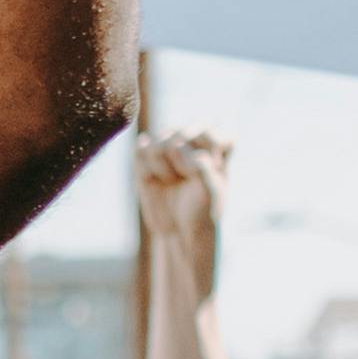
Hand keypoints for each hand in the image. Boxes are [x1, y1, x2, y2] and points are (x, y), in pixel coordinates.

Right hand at [130, 126, 230, 294]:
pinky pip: (140, 151)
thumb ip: (200, 166)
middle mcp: (191, 136)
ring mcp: (167, 142)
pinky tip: (156, 182)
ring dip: (164, 170)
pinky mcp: (146, 152)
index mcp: (217, 143)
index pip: (210, 128)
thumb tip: (176, 145)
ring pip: (158, 143)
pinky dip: (147, 171)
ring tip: (172, 183)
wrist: (178, 229)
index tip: (209, 167)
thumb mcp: (210, 192)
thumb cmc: (202, 210)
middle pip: (181, 133)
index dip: (206, 147)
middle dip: (181, 162)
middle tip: (186, 180)